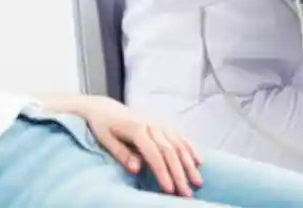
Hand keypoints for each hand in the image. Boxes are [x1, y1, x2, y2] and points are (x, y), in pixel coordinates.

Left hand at [73, 96, 202, 196]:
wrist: (105, 109)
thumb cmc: (104, 127)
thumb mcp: (106, 140)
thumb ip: (121, 154)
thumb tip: (137, 169)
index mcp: (136, 128)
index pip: (153, 154)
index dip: (162, 172)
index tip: (169, 190)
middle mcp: (151, 124)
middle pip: (170, 151)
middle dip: (179, 174)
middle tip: (186, 194)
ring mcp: (159, 123)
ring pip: (179, 144)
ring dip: (189, 164)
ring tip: (197, 183)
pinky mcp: (163, 124)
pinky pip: (181, 136)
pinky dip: (191, 148)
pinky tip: (199, 161)